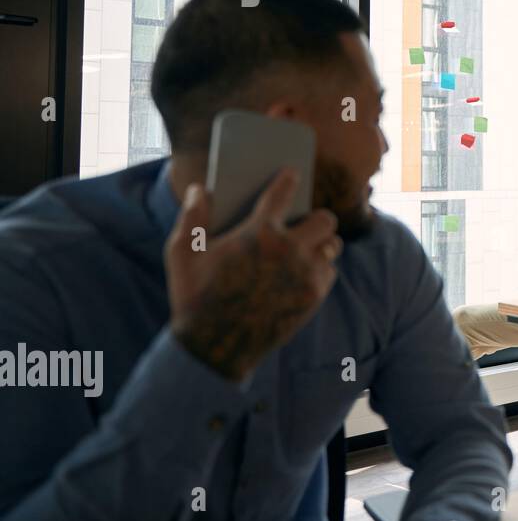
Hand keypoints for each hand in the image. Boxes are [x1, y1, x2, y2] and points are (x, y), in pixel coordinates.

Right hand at [165, 168, 341, 381]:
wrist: (214, 346)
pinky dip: (320, 269)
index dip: (289, 179)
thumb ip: (192, 217)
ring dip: (322, 244)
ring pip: (332, 246)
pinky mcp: (313, 297)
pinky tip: (307, 270)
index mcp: (259, 232)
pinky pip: (329, 272)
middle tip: (305, 222)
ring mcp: (306, 274)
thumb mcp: (182, 254)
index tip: (292, 174)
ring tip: (309, 245)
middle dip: (317, 217)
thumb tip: (201, 189)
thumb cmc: (194, 296)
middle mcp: (290, 249)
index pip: (282, 192)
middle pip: (324, 219)